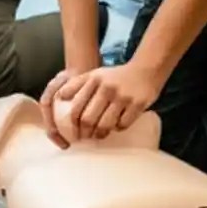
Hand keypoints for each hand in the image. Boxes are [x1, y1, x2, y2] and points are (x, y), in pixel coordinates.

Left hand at [44, 61, 163, 145]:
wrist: (146, 70)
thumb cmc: (116, 76)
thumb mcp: (95, 74)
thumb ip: (77, 84)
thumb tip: (60, 97)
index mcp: (94, 80)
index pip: (76, 108)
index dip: (72, 124)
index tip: (73, 132)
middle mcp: (107, 87)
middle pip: (88, 120)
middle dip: (85, 133)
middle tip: (86, 137)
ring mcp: (123, 96)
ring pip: (105, 125)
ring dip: (100, 134)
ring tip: (99, 135)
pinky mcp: (137, 104)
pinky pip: (122, 125)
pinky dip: (117, 128)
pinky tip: (116, 126)